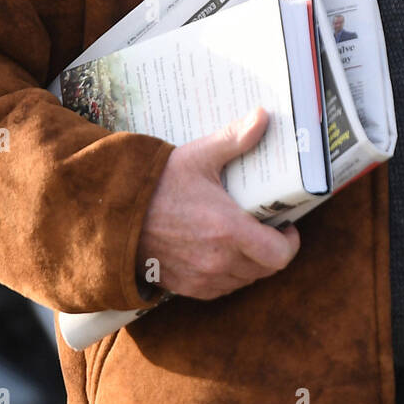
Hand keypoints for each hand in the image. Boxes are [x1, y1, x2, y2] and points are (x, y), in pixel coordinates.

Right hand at [134, 106, 300, 299]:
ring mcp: (202, 278)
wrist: (113, 214)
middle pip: (266, 269)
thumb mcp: (199, 156)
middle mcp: (219, 261)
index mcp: (228, 230)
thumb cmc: (157, 184)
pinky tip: (220, 251)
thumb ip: (235, 139)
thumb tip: (264, 116)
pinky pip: (222, 288)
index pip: (280, 255)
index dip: (290, 243)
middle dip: (272, 249)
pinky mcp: (186, 287)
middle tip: (266, 227)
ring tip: (244, 237)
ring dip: (251, 263)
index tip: (286, 226)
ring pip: (244, 280)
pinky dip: (228, 273)